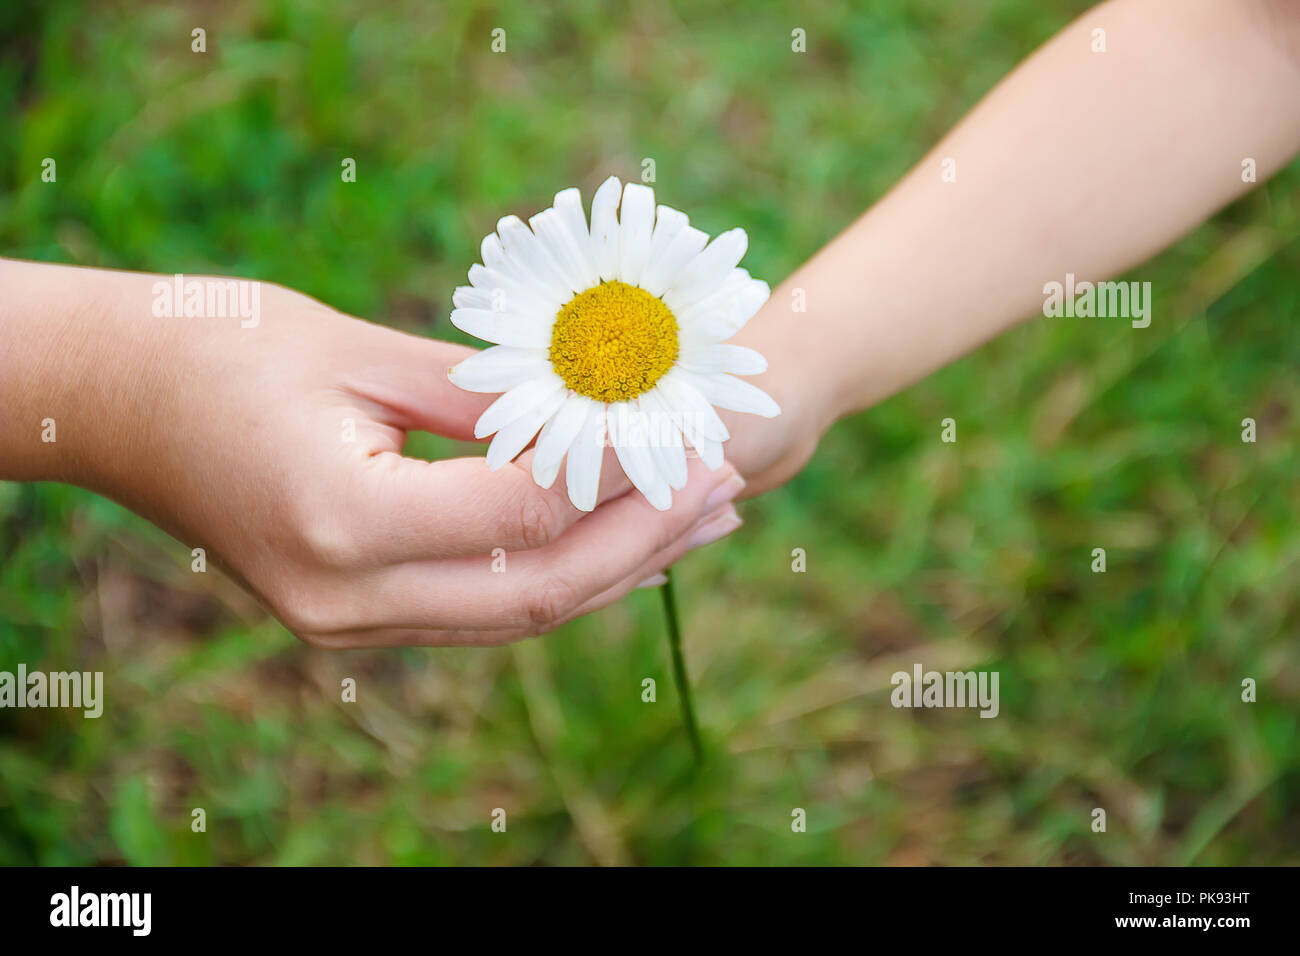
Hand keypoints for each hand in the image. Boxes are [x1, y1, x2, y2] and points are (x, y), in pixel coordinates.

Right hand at [0, 261, 746, 646]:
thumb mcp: (359, 353)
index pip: (528, 518)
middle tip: (723, 488)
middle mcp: (349, 599)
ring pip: (516, 616)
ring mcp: (345, 623)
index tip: (694, 437)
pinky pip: (478, 610)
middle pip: (539, 593)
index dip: (622, 478)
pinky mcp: (350, 615)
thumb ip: (485, 396)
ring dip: (615, 570)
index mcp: (347, 524)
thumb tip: (597, 409)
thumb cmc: (220, 350)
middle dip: (643, 542)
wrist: (113, 403)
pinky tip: (616, 543)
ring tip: (698, 522)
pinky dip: (554, 576)